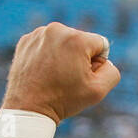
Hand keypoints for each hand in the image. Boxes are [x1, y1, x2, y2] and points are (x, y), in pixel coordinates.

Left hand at [2, 22, 120, 122]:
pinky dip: (47, 56)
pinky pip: (46, 44)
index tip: (82, 77)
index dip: (96, 64)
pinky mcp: (26, 40)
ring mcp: (38, 33)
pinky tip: (43, 72)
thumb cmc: (64, 100)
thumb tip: (105, 61)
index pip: (100, 44)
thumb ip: (112, 71)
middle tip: (67, 78)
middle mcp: (57, 29)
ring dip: (63, 56)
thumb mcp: (98, 91)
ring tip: (54, 76)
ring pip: (63, 42)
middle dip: (79, 58)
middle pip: (81, 41)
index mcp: (76, 38)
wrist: (28, 108)